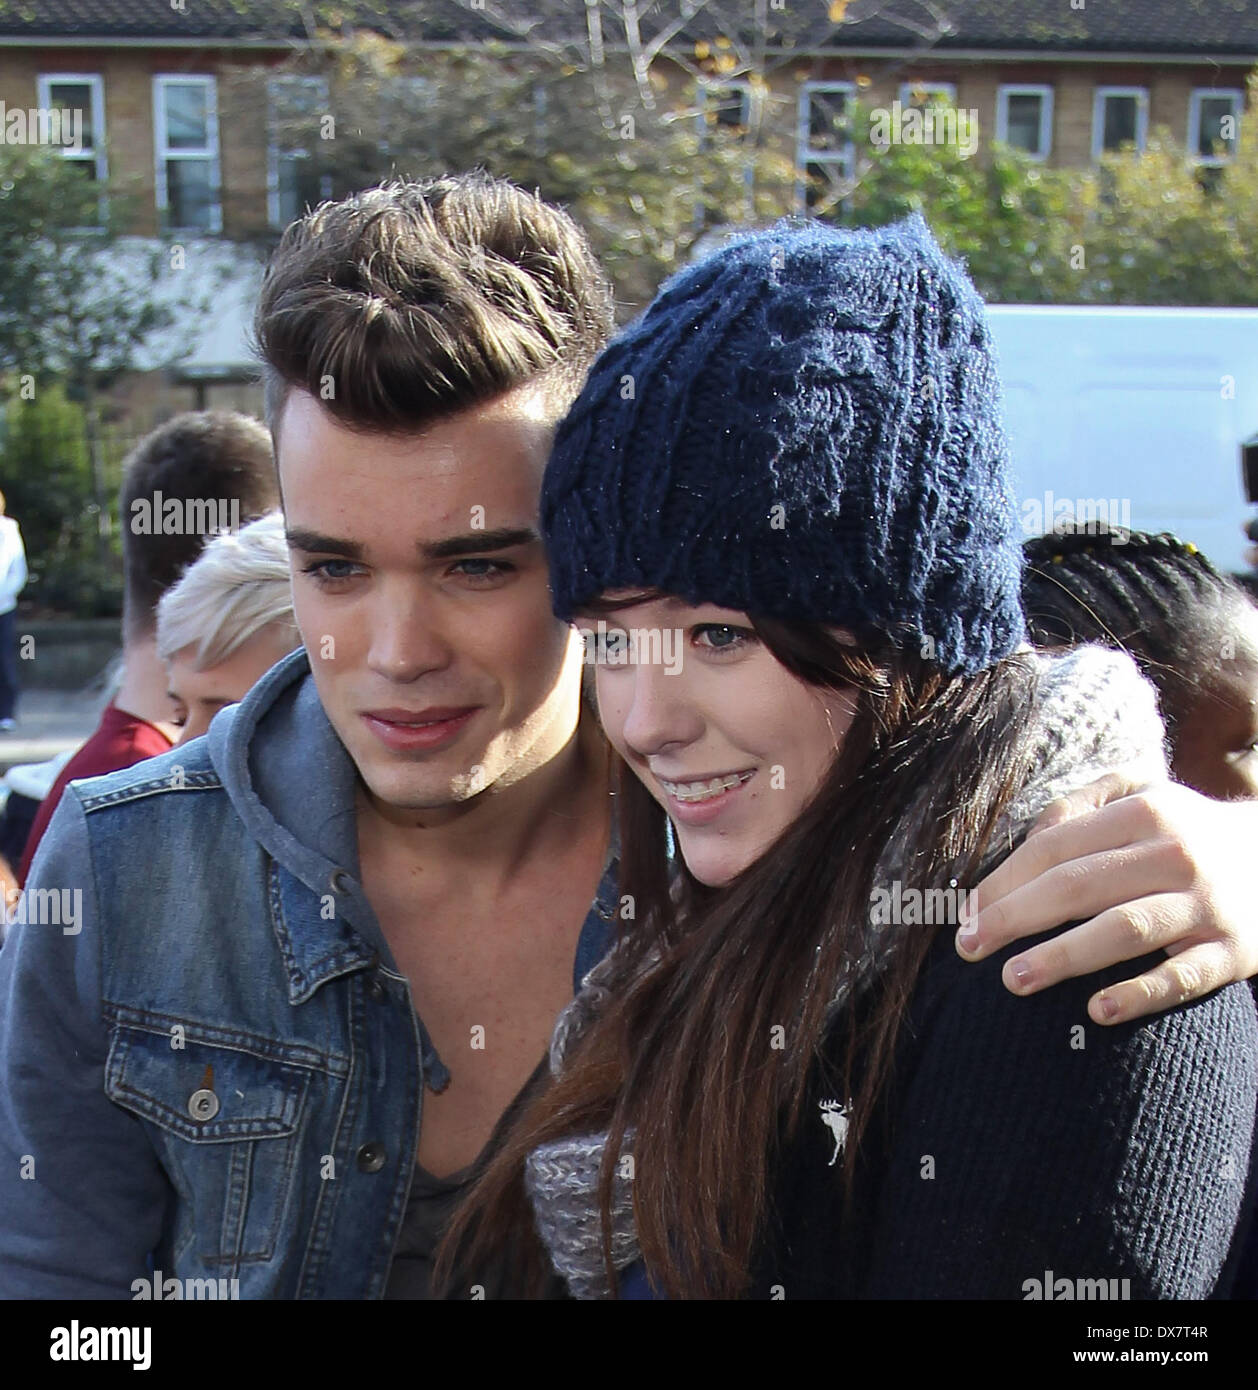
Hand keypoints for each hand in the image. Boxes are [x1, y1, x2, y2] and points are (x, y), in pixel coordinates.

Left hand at [958, 772, 1257, 1023]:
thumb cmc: (1185, 832)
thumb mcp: (1142, 795)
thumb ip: (1081, 804)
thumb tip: (1027, 838)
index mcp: (1143, 813)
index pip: (1054, 847)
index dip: (1003, 880)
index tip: (964, 914)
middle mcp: (1175, 854)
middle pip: (1078, 886)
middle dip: (1014, 918)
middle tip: (968, 948)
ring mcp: (1207, 905)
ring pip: (1125, 929)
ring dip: (1065, 956)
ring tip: (1013, 979)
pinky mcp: (1236, 952)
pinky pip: (1184, 977)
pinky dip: (1141, 993)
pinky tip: (1098, 1010)